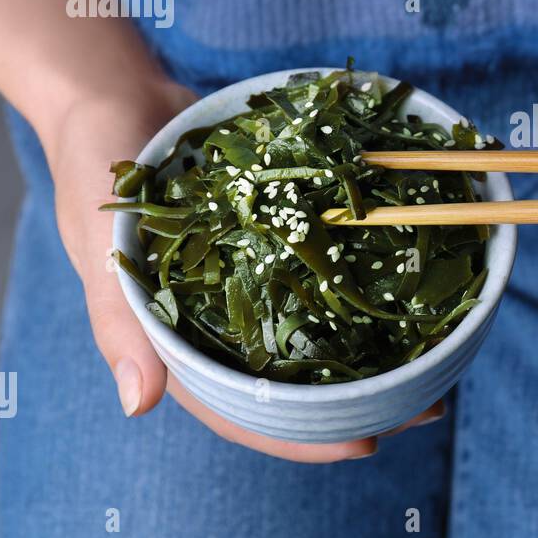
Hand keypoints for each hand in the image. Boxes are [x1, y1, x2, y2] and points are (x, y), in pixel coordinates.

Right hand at [42, 79, 443, 460]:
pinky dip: (366, 281)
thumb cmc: (97, 169)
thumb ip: (120, 322)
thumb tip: (140, 405)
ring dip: (377, 349)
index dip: (301, 436)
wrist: (120, 93)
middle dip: (360, 401)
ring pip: (322, 329)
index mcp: (180, 340)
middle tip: (429, 408)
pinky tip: (416, 285)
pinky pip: (327, 268)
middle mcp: (226, 317)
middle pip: (297, 380)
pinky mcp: (279, 237)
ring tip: (439, 362)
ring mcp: (256, 277)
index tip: (366, 444)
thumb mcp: (100, 245)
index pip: (243, 410)